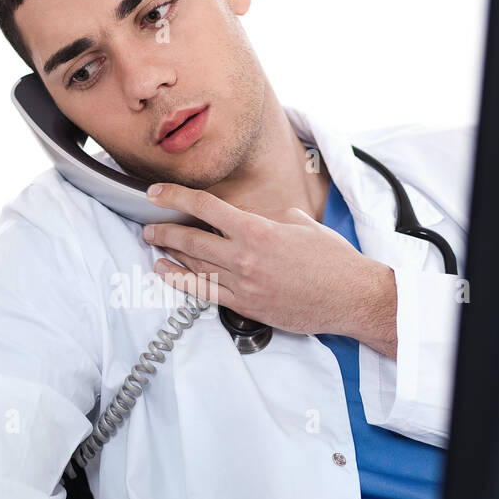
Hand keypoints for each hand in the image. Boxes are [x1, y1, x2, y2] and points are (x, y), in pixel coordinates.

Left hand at [143, 183, 398, 355]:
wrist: (350, 297)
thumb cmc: (332, 260)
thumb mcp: (301, 225)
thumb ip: (272, 218)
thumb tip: (257, 218)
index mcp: (257, 230)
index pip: (205, 207)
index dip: (175, 196)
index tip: (156, 192)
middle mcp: (244, 257)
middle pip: (191, 238)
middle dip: (164, 229)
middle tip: (148, 224)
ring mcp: (242, 284)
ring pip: (194, 266)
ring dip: (169, 254)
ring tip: (153, 245)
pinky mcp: (246, 306)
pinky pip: (204, 292)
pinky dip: (181, 281)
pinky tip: (167, 272)